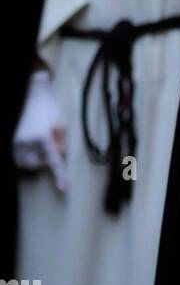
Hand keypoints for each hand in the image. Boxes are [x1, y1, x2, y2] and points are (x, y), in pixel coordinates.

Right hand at [13, 70, 67, 191]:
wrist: (31, 96)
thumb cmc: (48, 108)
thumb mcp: (62, 122)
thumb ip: (62, 141)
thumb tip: (58, 153)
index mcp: (41, 137)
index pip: (53, 161)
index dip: (59, 175)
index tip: (64, 188)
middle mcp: (26, 143)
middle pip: (40, 163)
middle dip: (46, 157)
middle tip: (51, 141)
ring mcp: (16, 144)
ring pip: (29, 163)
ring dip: (36, 157)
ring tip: (40, 142)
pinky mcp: (11, 144)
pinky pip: (20, 159)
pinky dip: (27, 156)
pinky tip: (32, 146)